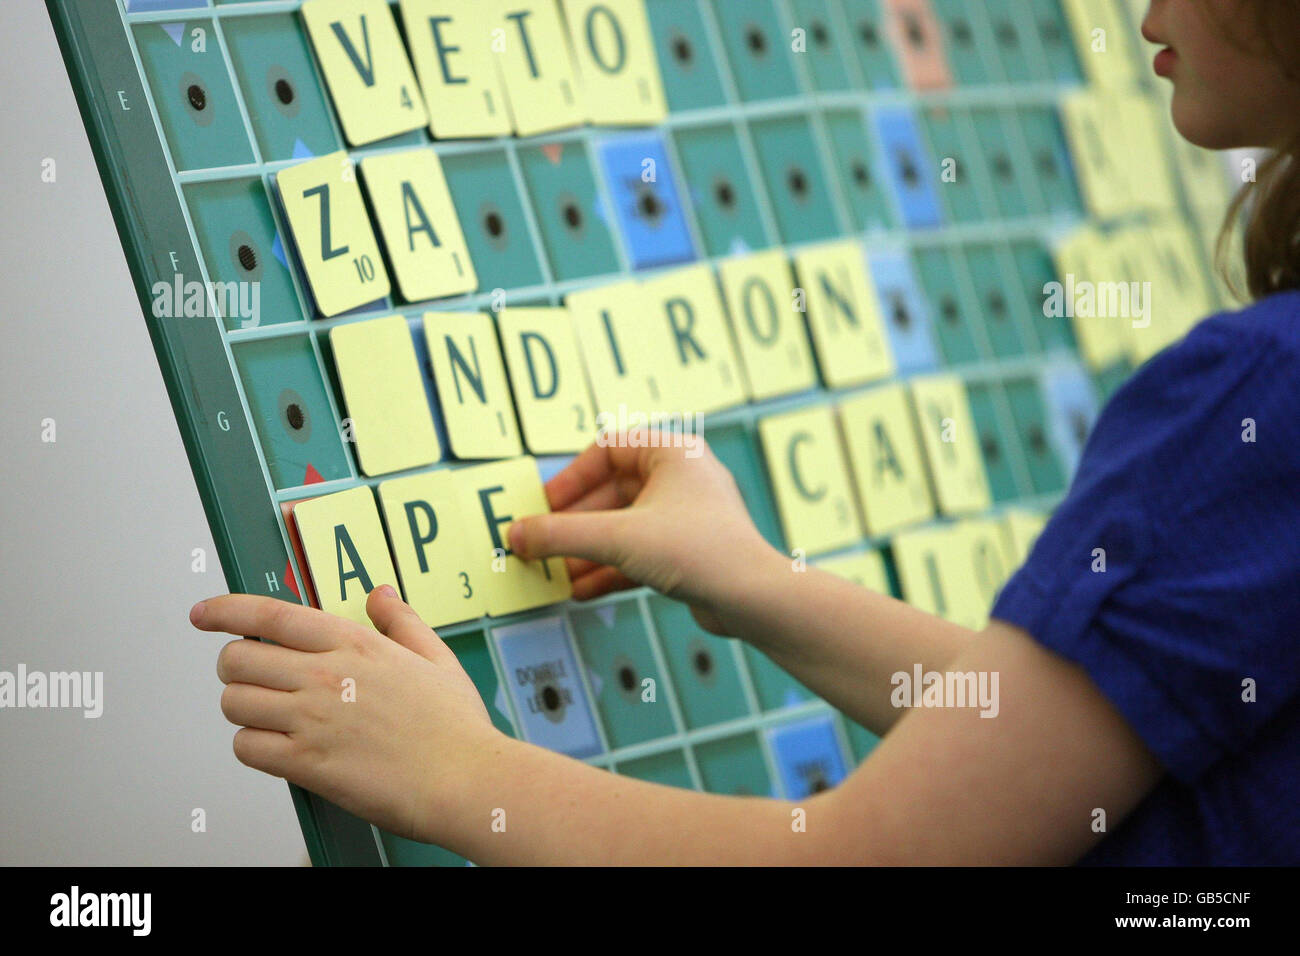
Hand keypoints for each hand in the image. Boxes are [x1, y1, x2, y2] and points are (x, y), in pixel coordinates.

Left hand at [191, 586, 500, 844]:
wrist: (465, 779)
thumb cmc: (455, 726)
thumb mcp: (436, 657)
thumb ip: (402, 621)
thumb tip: (381, 595)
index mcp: (354, 642)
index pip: (269, 615)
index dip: (225, 610)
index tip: (203, 614)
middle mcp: (325, 675)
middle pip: (237, 659)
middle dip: (236, 667)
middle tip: (254, 678)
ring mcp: (312, 720)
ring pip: (234, 702)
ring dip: (242, 708)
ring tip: (267, 715)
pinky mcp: (306, 764)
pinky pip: (246, 747)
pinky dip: (251, 746)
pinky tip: (276, 747)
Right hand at [508, 432, 781, 633]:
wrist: (753, 598)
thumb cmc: (699, 550)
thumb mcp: (617, 537)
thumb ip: (561, 535)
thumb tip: (515, 535)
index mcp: (671, 452)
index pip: (606, 451)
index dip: (570, 479)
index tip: (544, 507)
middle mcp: (680, 478)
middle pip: (610, 493)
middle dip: (574, 525)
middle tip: (541, 545)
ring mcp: (685, 517)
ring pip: (622, 527)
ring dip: (587, 550)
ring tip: (555, 573)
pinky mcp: (688, 552)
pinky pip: (637, 553)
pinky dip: (609, 568)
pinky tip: (581, 590)